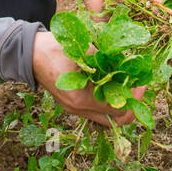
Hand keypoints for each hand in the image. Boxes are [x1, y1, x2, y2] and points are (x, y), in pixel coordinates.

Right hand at [32, 31, 146, 127]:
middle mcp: (78, 109)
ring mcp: (74, 109)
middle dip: (131, 104)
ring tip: (127, 84)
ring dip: (120, 103)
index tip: (141, 81)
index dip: (134, 98)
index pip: (119, 110)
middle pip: (116, 121)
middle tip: (138, 86)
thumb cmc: (54, 49)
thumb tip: (129, 66)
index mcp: (81, 99)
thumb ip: (107, 62)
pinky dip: (108, 100)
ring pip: (107, 117)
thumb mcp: (84, 51)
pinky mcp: (73, 104)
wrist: (30, 53)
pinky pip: (97, 110)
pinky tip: (112, 84)